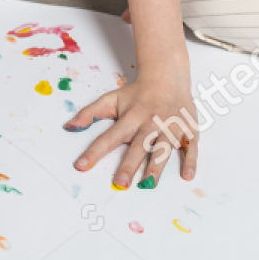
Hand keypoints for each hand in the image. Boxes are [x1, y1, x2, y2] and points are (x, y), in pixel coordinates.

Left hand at [63, 74, 198, 188]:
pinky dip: (190, 160)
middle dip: (129, 164)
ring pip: (164, 148)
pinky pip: (190, 146)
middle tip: (120, 183)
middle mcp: (150, 122)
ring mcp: (171, 126)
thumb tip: (68, 127)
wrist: (167, 75)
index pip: (109, 137)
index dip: (94, 152)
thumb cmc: (137, 93)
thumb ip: (90, 113)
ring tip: (149, 184)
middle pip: (138, 145)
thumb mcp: (111, 100)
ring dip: (157, 166)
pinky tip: (187, 176)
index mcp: (130, 117)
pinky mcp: (188, 128)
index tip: (81, 166)